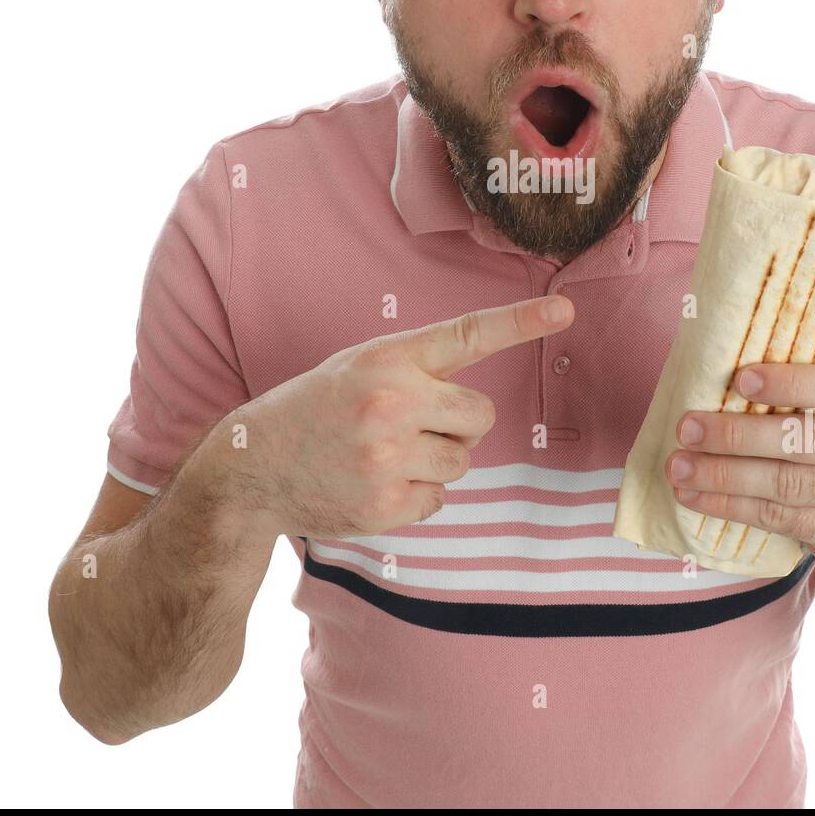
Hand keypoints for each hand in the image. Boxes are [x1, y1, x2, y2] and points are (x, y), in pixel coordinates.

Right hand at [209, 294, 574, 541]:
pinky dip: (416, 496)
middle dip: (459, 422)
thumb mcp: (358, 367)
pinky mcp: (387, 506)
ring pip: (463, 461)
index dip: (520, 321)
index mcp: (385, 359)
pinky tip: (375, 484)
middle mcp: (391, 403)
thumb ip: (416, 371)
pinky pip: (440, 500)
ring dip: (435, 461)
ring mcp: (389, 458)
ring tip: (382, 455)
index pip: (466, 335)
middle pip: (482, 415)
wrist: (250, 470)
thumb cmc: (315, 409)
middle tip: (411, 424)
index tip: (564, 309)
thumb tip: (477, 407)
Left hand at [664, 362, 814, 568]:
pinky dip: (732, 506)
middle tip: (688, 428)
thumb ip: (810, 379)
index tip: (739, 381)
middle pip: (808, 442)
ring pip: (790, 485)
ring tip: (679, 465)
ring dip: (725, 476)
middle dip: (739, 435)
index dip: (793, 384)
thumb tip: (727, 362)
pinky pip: (782, 519)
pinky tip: (696, 496)